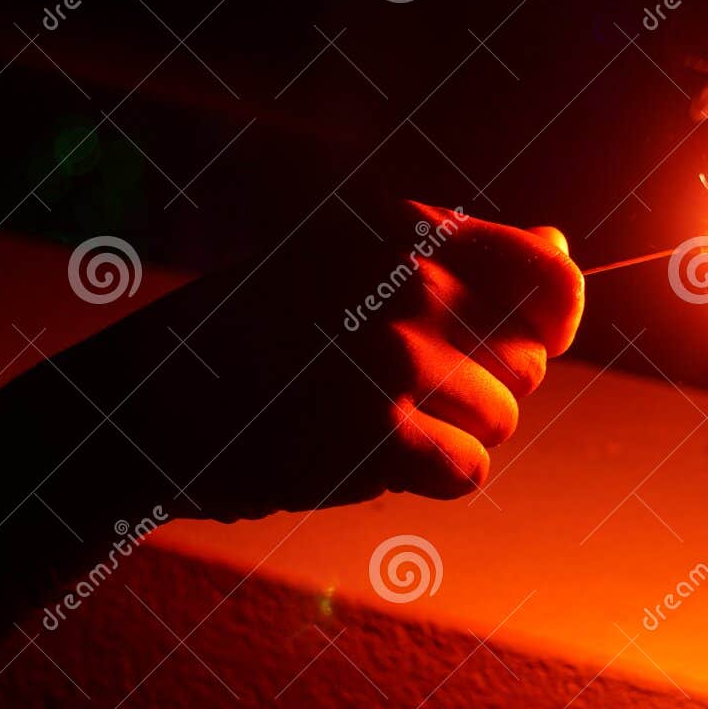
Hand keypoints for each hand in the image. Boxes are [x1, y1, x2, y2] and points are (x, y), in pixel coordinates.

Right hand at [84, 200, 583, 520]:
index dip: (555, 323)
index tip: (536, 343)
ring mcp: (395, 358)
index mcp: (407, 229)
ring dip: (449, 434)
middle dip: (481, 386)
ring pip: (501, 421)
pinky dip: (430, 479)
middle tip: (395, 387)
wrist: (146, 406)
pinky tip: (370, 457)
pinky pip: (469, 471)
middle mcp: (410, 282)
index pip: (553, 279)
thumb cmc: (255, 332)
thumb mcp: (350, 263)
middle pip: (529, 363)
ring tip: (367, 418)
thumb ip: (462, 256)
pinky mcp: (378, 435)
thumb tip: (561, 244)